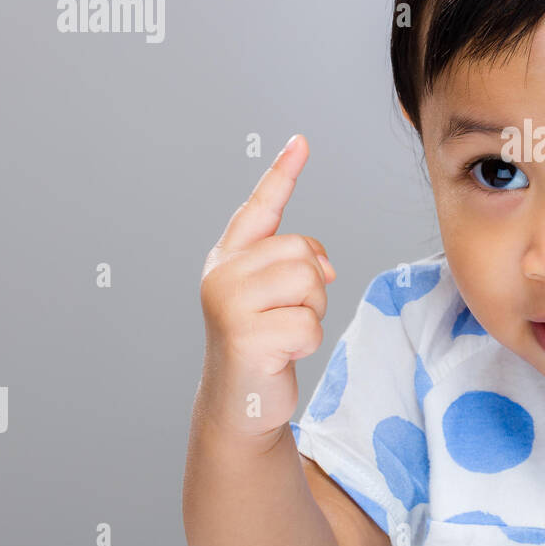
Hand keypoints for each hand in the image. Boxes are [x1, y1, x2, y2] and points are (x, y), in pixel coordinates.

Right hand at [197, 134, 336, 442]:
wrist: (239, 403)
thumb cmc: (261, 343)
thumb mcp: (273, 297)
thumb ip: (292, 265)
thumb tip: (323, 266)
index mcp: (228, 258)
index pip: (260, 208)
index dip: (282, 174)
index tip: (301, 142)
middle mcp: (222, 274)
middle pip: (301, 251)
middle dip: (312, 287)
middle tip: (286, 315)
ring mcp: (229, 305)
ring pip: (309, 283)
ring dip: (310, 313)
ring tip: (282, 332)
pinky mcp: (245, 337)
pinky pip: (309, 325)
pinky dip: (306, 343)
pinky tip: (281, 355)